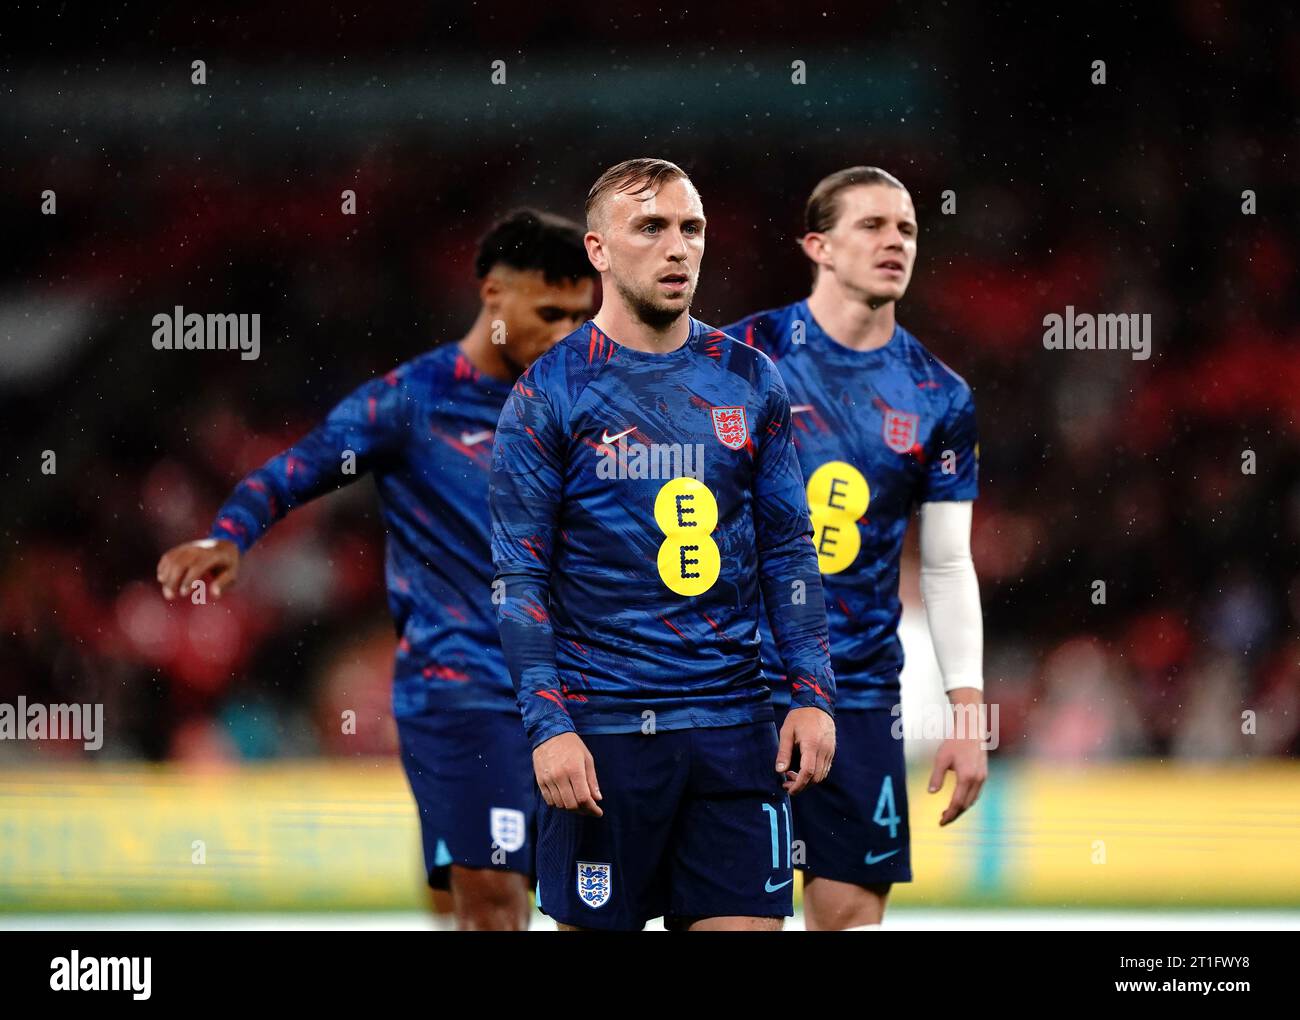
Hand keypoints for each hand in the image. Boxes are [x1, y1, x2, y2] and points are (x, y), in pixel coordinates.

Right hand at [156, 538, 240, 600]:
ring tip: (167, 592)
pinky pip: (168, 556)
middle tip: (170, 596)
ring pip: (171, 560)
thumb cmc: (228, 564)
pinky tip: (162, 579)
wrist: (224, 545)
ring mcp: (188, 548)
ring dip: (165, 577)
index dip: (188, 580)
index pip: (196, 567)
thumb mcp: (232, 573)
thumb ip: (224, 583)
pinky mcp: (181, 548)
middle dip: (172, 581)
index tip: (184, 593)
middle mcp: (198, 550)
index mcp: (212, 556)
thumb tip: (215, 594)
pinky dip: (162, 567)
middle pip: (179, 564)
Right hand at [533, 731, 602, 815]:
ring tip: (579, 803)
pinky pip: (549, 800)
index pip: (583, 798)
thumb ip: (592, 780)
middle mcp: (560, 776)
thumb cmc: (571, 745)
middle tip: (589, 809)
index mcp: (574, 769)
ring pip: (560, 805)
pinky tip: (566, 798)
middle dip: (583, 811)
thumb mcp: (587, 758)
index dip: (592, 809)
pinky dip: (559, 804)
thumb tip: (597, 799)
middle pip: (571, 805)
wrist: (549, 734)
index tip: (598, 812)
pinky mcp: (540, 781)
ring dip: (571, 808)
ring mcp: (548, 780)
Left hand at [776, 706, 834, 794]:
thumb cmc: (799, 717)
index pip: (807, 772)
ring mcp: (830, 751)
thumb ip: (783, 752)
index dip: (798, 784)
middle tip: (786, 781)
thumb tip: (779, 771)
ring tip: (792, 774)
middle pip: (816, 778)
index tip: (789, 789)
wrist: (817, 704)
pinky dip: (815, 775)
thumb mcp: (786, 732)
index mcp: (811, 745)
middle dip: (801, 785)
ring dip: (808, 781)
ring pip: (821, 775)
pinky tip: (803, 769)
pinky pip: (825, 769)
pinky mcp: (832, 751)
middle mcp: (823, 750)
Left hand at [928, 690, 987, 825]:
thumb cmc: (954, 742)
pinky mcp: (984, 774)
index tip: (940, 822)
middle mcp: (977, 780)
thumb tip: (931, 793)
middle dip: (955, 814)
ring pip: (973, 800)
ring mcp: (983, 777)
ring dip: (961, 808)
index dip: (949, 815)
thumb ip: (936, 777)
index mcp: (966, 778)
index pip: (957, 803)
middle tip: (942, 819)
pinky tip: (958, 799)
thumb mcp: (941, 759)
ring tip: (948, 812)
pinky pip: (976, 793)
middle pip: (966, 805)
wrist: (971, 729)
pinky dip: (967, 800)